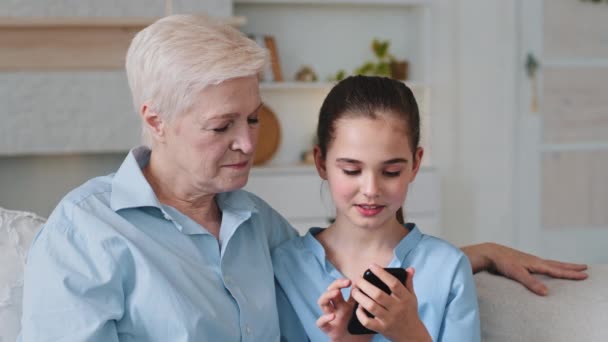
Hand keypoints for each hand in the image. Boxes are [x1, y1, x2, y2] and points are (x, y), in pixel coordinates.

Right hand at [316, 279, 369, 341]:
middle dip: (336, 284)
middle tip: (346, 282)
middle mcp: (337, 309)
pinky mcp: (329, 329)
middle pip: (330, 291)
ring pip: (322, 303)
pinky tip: (332, 316)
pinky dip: (324, 318)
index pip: (340, 289)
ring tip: (336, 293)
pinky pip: (320, 323)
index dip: (343, 281)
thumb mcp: (364, 315)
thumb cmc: (361, 330)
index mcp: (345, 304)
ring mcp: (332, 318)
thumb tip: (376, 290)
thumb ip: (367, 304)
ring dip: (327, 295)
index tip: (353, 279)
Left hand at [351, 265, 430, 341]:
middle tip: (357, 278)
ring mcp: (389, 320)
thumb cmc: (410, 312)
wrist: (412, 335)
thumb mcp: (411, 297)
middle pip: (378, 294)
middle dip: (365, 284)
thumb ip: (408, 282)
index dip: (382, 273)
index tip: (371, 266)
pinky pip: (367, 322)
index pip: (393, 283)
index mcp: (405, 298)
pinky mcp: (382, 329)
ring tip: (354, 290)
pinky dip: (360, 314)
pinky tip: (358, 307)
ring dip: (360, 297)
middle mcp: (397, 308)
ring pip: (371, 306)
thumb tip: (410, 268)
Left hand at [462, 243, 587, 295]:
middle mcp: (535, 261)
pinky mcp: (523, 262)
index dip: (571, 274)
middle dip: (571, 267)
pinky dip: (549, 266)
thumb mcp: (517, 273)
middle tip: (585, 267)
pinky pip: (541, 264)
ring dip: (561, 265)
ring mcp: (529, 260)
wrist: (490, 253)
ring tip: (569, 267)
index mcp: (536, 264)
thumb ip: (531, 283)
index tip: (585, 275)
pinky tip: (546, 268)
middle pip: (557, 264)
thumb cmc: (502, 262)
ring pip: (549, 263)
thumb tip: (547, 292)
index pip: (557, 270)